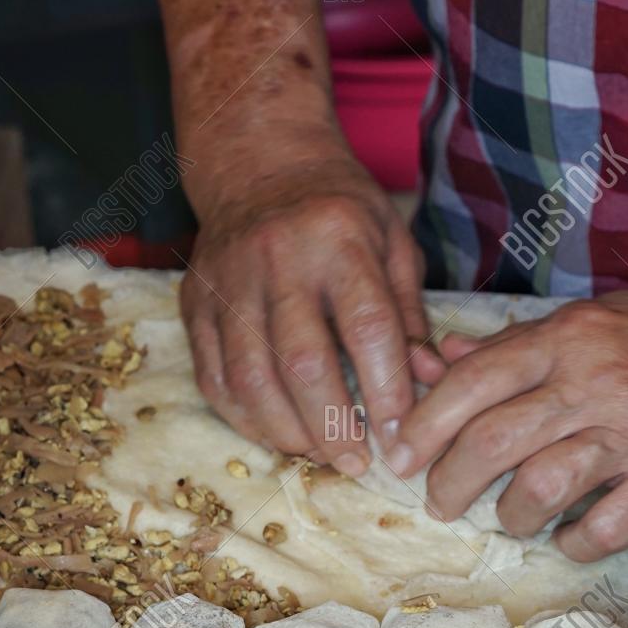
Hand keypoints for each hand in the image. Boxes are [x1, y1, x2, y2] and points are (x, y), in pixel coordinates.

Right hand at [179, 138, 442, 473]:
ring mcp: (227, 282)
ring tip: (319, 454)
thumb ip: (410, 315)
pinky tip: (275, 434)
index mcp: (338, 239)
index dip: (386, 393)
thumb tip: (432, 384)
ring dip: (286, 431)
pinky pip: (213, 377)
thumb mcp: (392, 243)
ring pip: (250, 377)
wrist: (258, 162)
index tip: (401, 440)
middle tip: (358, 465)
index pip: (367, 328)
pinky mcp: (194, 302)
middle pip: (303, 362)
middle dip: (333, 427)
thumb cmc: (339, 209)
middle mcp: (277, 259)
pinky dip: (244, 418)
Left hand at [388, 274, 627, 561]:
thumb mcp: (590, 320)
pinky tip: (569, 539)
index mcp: (569, 338)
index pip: (473, 382)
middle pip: (492, 442)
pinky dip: (573, 545)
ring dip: (511, 517)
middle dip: (450, 483)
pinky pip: (603, 529)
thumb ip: (511, 346)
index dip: (423, 425)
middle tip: (441, 503)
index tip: (397, 456)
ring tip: (512, 520)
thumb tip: (437, 361)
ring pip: (540, 488)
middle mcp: (597, 382)